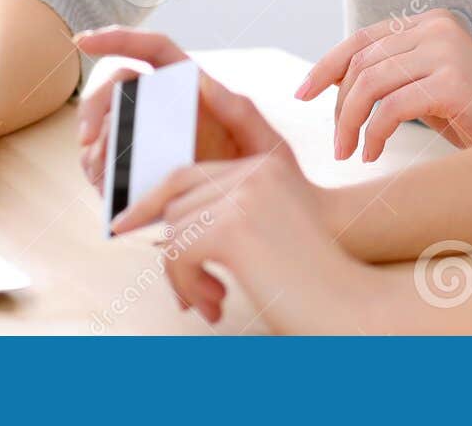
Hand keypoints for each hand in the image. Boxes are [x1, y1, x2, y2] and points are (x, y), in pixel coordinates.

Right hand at [73, 28, 247, 193]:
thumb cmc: (262, 177)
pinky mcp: (136, 166)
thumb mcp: (263, 142)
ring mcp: (146, 134)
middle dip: (94, 106)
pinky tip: (103, 187)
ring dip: (94, 145)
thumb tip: (202, 81)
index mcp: (191, 85)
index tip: (83, 42)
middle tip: (88, 138)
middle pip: (116, 87)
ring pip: (104, 126)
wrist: (255, 219)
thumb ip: (239, 110)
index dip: (117, 39)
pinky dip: (97, 171)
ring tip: (100, 172)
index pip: (152, 48)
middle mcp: (163, 103)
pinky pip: (104, 161)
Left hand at [112, 75, 376, 331]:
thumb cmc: (311, 281)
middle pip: (175, 201)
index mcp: (263, 167)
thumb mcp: (269, 234)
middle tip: (188, 293)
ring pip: (173, 230)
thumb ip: (227, 218)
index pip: (188, 173)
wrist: (349, 305)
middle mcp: (253, 172)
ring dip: (182, 275)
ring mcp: (243, 196)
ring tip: (212, 302)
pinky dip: (187, 285)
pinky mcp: (232, 227)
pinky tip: (216, 305)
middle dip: (172, 251)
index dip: (151, 200)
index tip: (123, 224)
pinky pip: (178, 254)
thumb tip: (161, 233)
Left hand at [295, 9, 471, 159]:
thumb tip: (334, 81)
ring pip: (370, 83)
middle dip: (340, 106)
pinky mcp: (452, 81)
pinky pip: (391, 107)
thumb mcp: (423, 84)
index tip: (302, 93)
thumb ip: (390, 72)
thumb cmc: (471, 115)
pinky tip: (374, 153)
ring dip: (351, 123)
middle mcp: (435, 27)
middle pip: (361, 63)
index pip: (362, 38)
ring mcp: (445, 51)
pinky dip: (374, 134)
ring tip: (351, 152)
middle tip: (338, 145)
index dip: (326, 65)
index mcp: (427, 21)